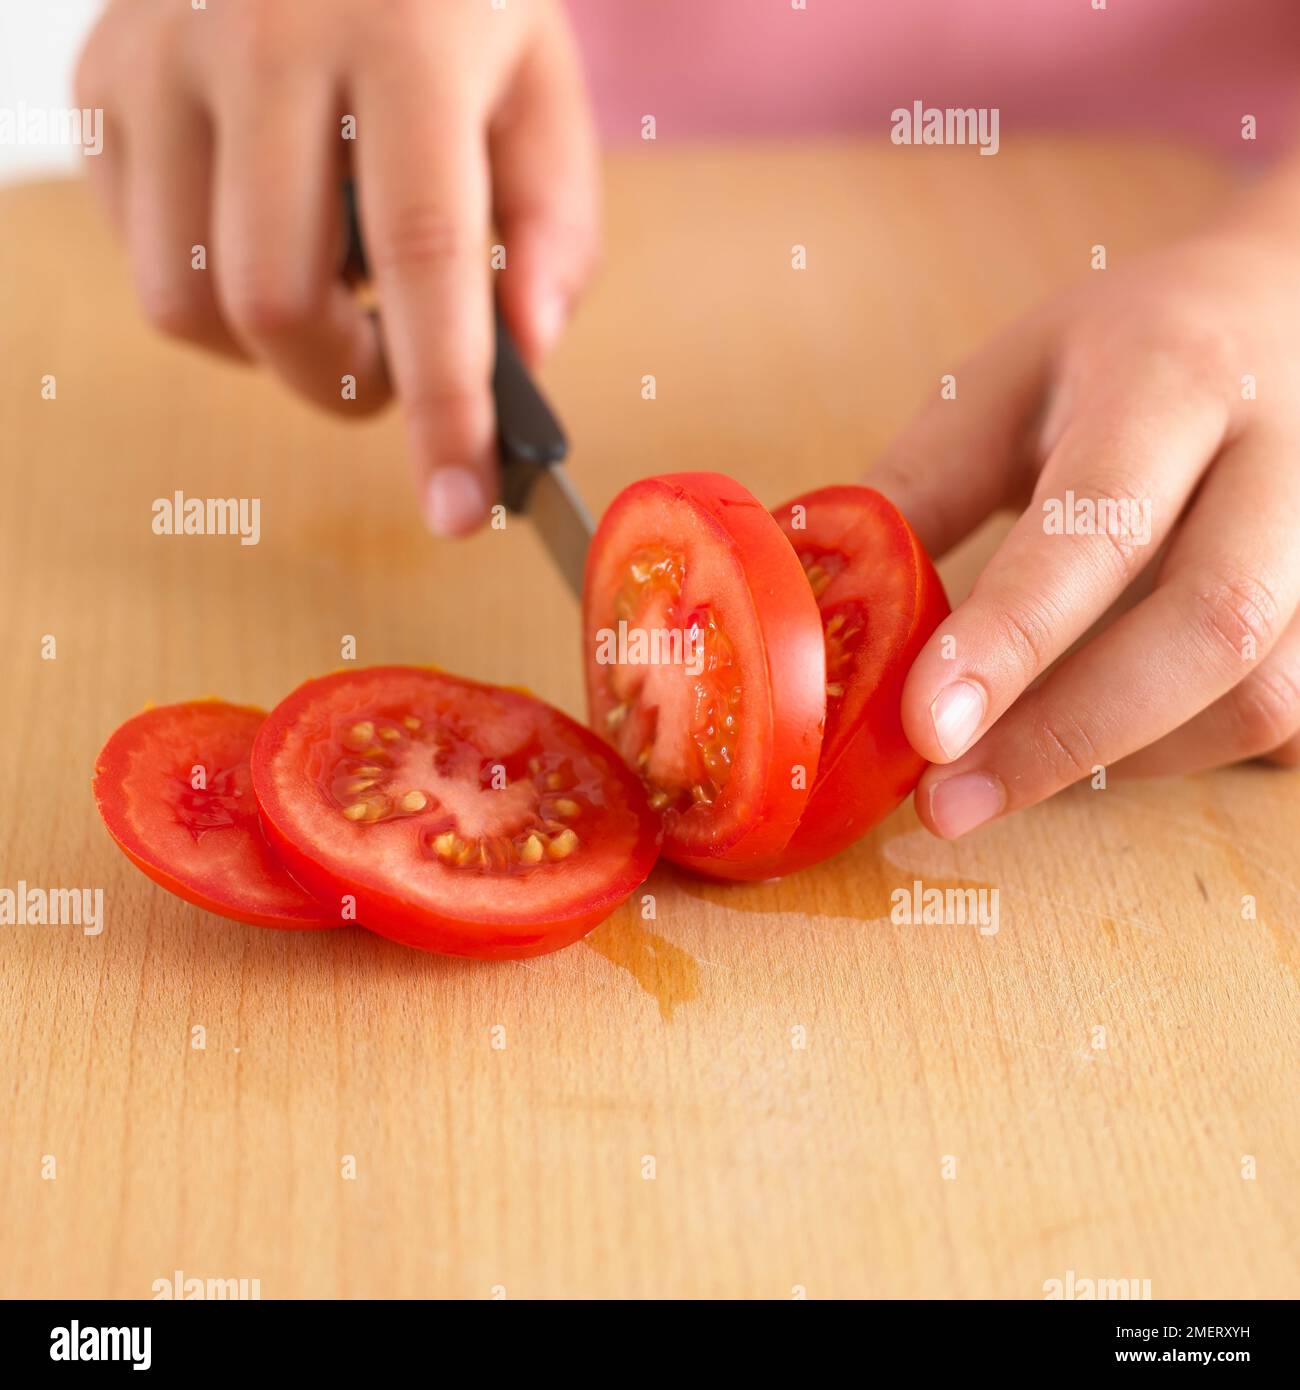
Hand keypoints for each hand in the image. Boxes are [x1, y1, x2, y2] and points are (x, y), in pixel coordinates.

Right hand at [75, 0, 598, 534]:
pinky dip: (215, 287)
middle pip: (273, 304)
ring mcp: (160, 50)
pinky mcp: (100, 75)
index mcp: (403, 34)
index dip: (442, 406)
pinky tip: (266, 224)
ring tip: (330, 287)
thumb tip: (525, 353)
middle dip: (346, 385)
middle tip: (395, 367)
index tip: (460, 510)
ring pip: (185, 303)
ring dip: (275, 348)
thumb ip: (554, 223)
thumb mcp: (542, 81)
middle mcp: (261, 32)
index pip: (422, 258)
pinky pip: (140, 255)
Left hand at [868, 226, 1299, 837]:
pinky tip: (1104, 740)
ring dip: (1124, 758)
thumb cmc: (1122, 353)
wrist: (1287, 304)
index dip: (1015, 638)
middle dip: (1070, 735)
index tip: (928, 730)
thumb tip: (811, 615)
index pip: (1101, 521)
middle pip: (1214, 622)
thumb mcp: (1002, 386)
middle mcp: (1290, 454)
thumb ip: (915, 495)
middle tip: (949, 804)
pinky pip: (1293, 718)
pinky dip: (1184, 749)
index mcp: (1171, 379)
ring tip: (1011, 770)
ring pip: (1267, 692)